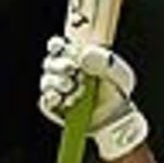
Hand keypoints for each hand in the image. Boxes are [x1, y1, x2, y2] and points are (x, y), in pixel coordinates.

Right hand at [38, 35, 148, 160]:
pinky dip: (51, 99)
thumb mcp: (117, 72)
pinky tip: (59, 97)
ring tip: (70, 86)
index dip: (56, 45)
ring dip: (57, 82)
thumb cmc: (116, 91)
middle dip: (59, 65)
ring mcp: (57, 91)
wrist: (117, 117)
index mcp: (74, 58)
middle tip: (70, 68)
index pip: (57, 46)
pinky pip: (46, 102)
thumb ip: (103, 59)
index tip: (62, 46)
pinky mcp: (55, 109)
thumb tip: (82, 55)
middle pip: (50, 63)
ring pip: (47, 82)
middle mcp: (62, 73)